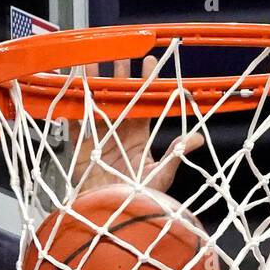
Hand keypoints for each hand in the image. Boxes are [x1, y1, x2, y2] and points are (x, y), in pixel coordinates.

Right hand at [76, 55, 204, 191]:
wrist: (112, 219)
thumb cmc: (139, 200)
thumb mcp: (161, 175)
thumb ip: (176, 153)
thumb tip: (199, 137)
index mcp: (139, 139)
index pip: (145, 104)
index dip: (147, 83)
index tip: (150, 61)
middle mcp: (119, 134)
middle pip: (119, 98)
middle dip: (118, 74)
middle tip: (117, 50)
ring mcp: (99, 139)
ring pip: (96, 103)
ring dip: (93, 81)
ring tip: (90, 58)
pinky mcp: (80, 147)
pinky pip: (75, 120)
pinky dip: (71, 102)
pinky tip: (69, 83)